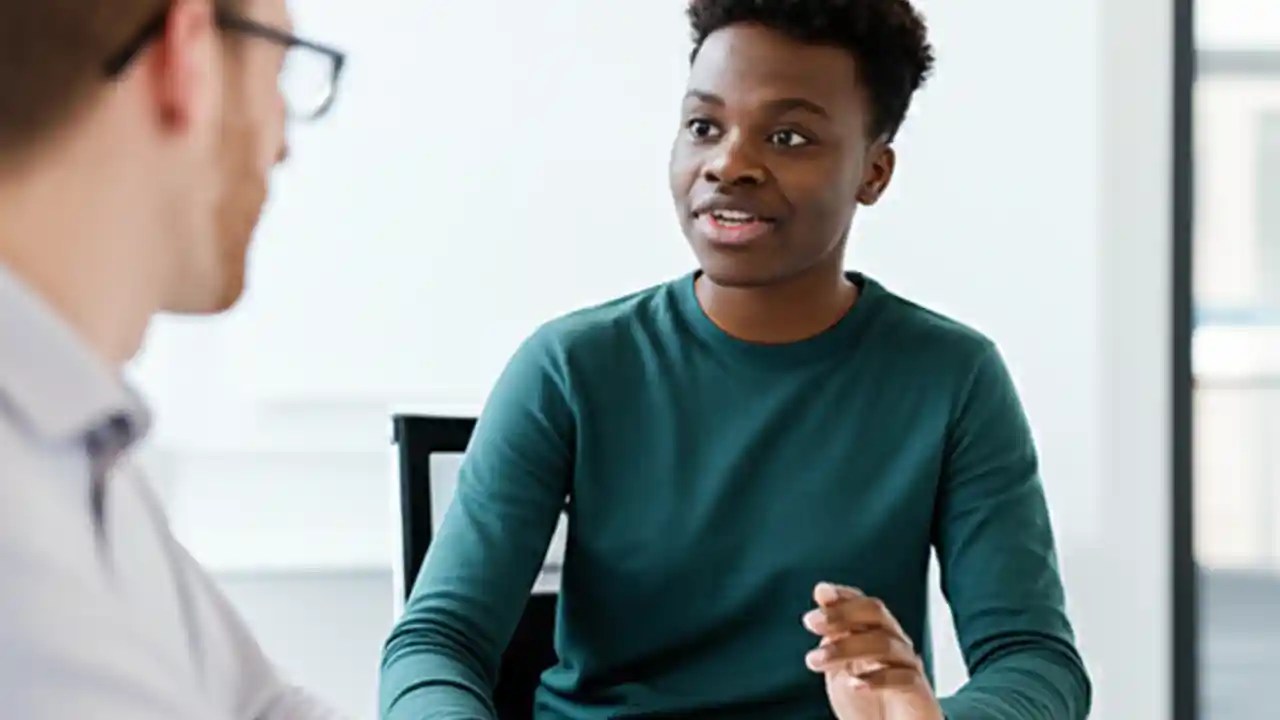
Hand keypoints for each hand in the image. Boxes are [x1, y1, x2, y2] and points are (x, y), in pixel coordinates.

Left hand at [803, 583, 942, 719]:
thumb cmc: (869, 704)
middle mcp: (894, 642)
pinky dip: (877, 678)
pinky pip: (902, 677)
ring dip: (845, 649)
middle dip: (842, 614)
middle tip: (812, 622)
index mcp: (876, 634)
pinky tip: (854, 683)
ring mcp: (908, 664)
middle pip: (876, 614)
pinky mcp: (917, 690)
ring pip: (883, 644)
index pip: (863, 604)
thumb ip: (833, 638)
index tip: (821, 593)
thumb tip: (821, 608)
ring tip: (817, 660)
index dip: (844, 596)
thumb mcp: (840, 668)